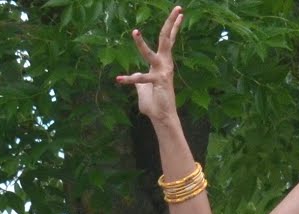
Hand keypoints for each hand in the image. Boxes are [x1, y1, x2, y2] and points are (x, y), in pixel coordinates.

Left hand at [116, 6, 182, 124]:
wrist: (162, 117)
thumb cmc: (154, 104)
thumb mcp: (143, 89)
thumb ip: (139, 82)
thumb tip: (136, 80)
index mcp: (162, 62)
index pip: (168, 40)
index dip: (173, 26)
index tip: (179, 13)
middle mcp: (165, 64)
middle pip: (167, 38)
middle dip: (171, 22)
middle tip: (178, 7)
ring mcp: (162, 71)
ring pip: (151, 53)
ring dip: (140, 44)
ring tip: (133, 32)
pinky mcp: (157, 81)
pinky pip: (140, 79)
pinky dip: (128, 80)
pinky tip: (119, 80)